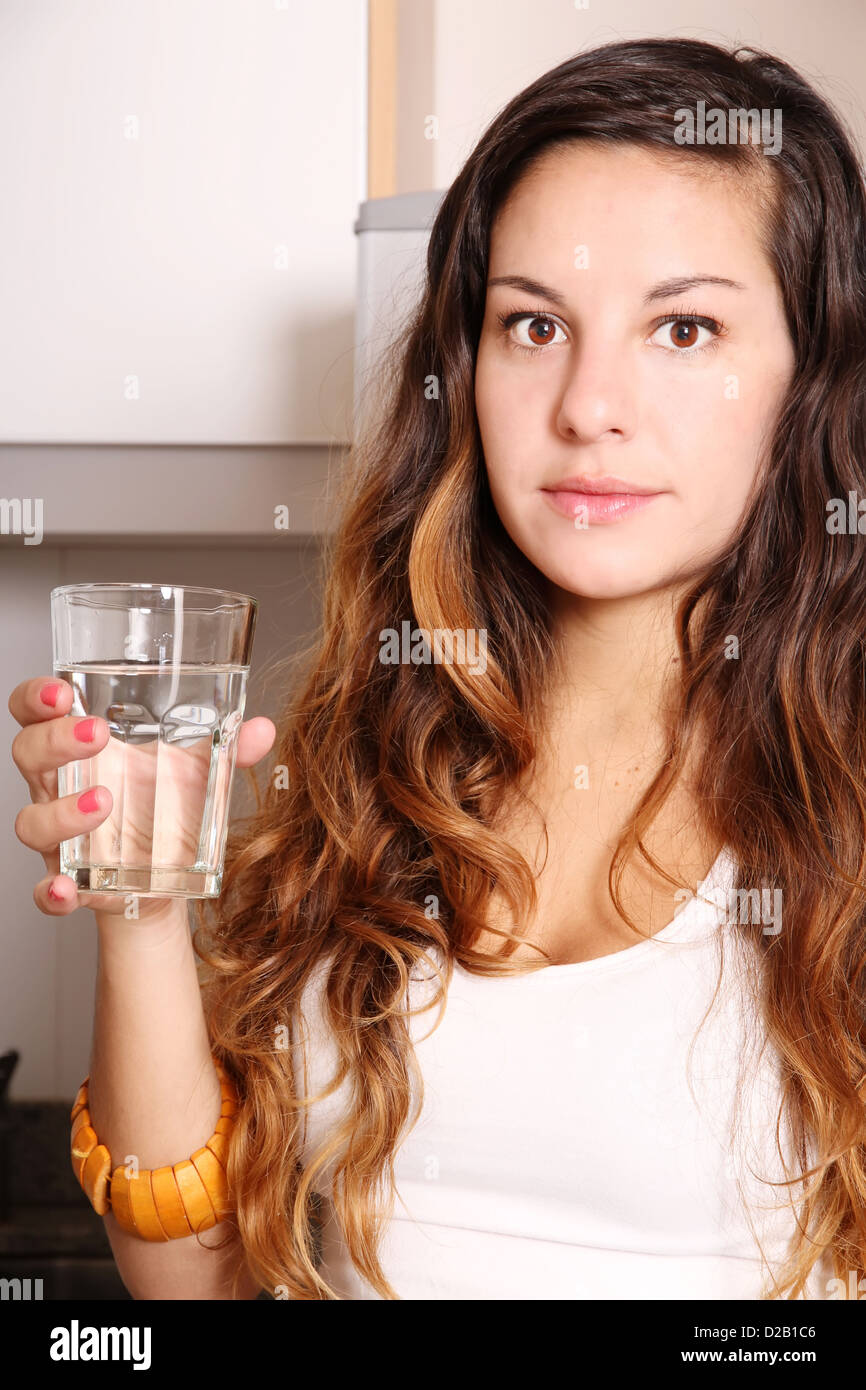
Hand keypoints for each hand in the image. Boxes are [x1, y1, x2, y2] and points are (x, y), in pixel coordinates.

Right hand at [9, 675, 275, 918]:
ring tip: (106, 804)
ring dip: (63, 811)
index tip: (61, 692)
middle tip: (96, 736)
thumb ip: (229, 747)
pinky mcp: (71, 881)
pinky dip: (50, 892)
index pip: (36, 711)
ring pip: (32, 820)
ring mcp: (60, 836)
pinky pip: (43, 889)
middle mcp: (60, 786)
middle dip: (55, 741)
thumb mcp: (198, 770)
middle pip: (29, 753)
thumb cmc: (169, 804)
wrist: (169, 874)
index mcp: (81, 748)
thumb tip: (262, 729)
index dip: (35, 697)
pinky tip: (67, 890)